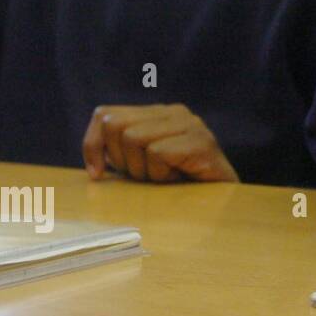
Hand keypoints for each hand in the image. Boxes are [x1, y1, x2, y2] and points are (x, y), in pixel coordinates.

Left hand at [82, 104, 238, 182]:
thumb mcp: (141, 164)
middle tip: (142, 176)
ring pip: (134, 138)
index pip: (105, 115)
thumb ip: (121, 151)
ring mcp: (190, 124)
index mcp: (157, 113)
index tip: (97, 173)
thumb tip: (93, 157)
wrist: (222, 204)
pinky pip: (158, 153)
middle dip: (119, 158)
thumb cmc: (178, 186)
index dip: (92, 145)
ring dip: (142, 169)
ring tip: (163, 177)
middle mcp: (174, 111)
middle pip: (115, 125)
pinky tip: (178, 179)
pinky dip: (161, 173)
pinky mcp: (201, 141)